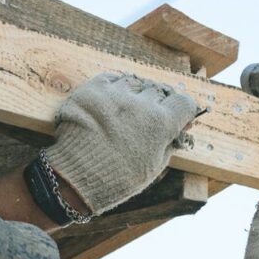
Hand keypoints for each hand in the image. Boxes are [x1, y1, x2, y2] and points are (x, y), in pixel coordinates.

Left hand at [43, 73, 198, 214]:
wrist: (74, 177)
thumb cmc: (117, 178)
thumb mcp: (153, 166)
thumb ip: (169, 142)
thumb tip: (181, 126)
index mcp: (161, 124)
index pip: (184, 102)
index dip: (182, 110)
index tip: (176, 116)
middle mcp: (141, 104)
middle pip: (158, 92)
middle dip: (156, 104)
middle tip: (144, 120)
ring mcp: (116, 94)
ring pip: (134, 83)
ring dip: (133, 95)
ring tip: (123, 114)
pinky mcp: (93, 89)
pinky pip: (111, 79)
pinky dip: (113, 89)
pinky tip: (110, 104)